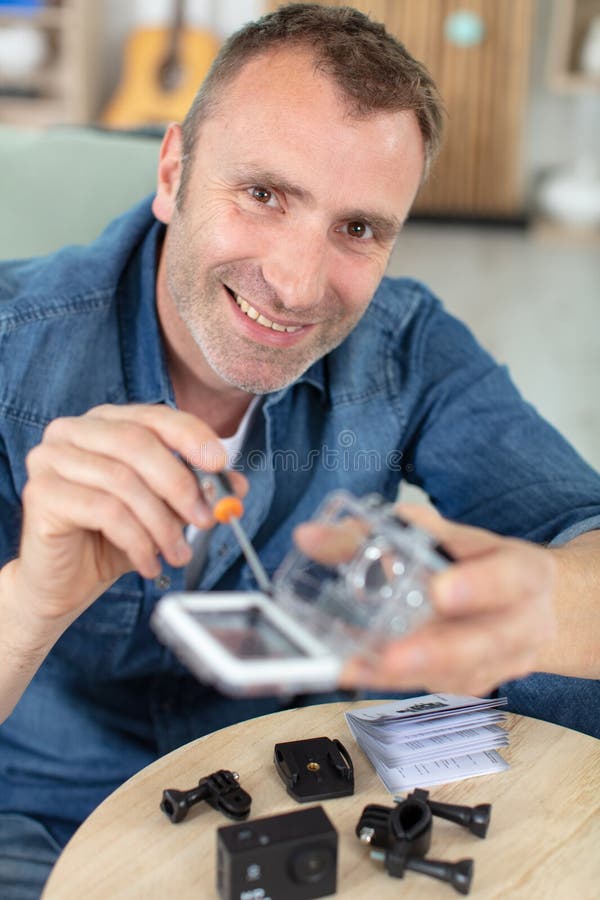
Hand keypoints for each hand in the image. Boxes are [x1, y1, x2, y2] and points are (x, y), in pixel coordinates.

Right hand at [14, 403, 246, 628]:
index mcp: (104, 422)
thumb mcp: (163, 511)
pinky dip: (137, 541)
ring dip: (162, 524)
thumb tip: (236, 485)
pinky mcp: (40, 493)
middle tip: (205, 520)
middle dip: (181, 484)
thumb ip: (196, 492)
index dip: (191, 437)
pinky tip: (149, 564)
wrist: (64, 583)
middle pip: (138, 444)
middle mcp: (71, 431)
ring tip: (177, 554)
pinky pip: (104, 510)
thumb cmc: (110, 538)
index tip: (220, 464)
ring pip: (123, 481)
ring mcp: (49, 459)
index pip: (154, 416)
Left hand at [294, 503, 556, 695]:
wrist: (531, 604)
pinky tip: (363, 673)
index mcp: (523, 573)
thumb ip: (378, 533)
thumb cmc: (478, 562)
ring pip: (459, 675)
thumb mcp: (441, 534)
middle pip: (486, 642)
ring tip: (359, 668)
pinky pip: (441, 688)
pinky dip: (398, 682)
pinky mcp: (475, 684)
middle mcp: (520, 623)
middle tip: (394, 656)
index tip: (441, 591)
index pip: (509, 578)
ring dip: (406, 675)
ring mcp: (500, 661)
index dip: (478, 586)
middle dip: (437, 652)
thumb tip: (311, 537)